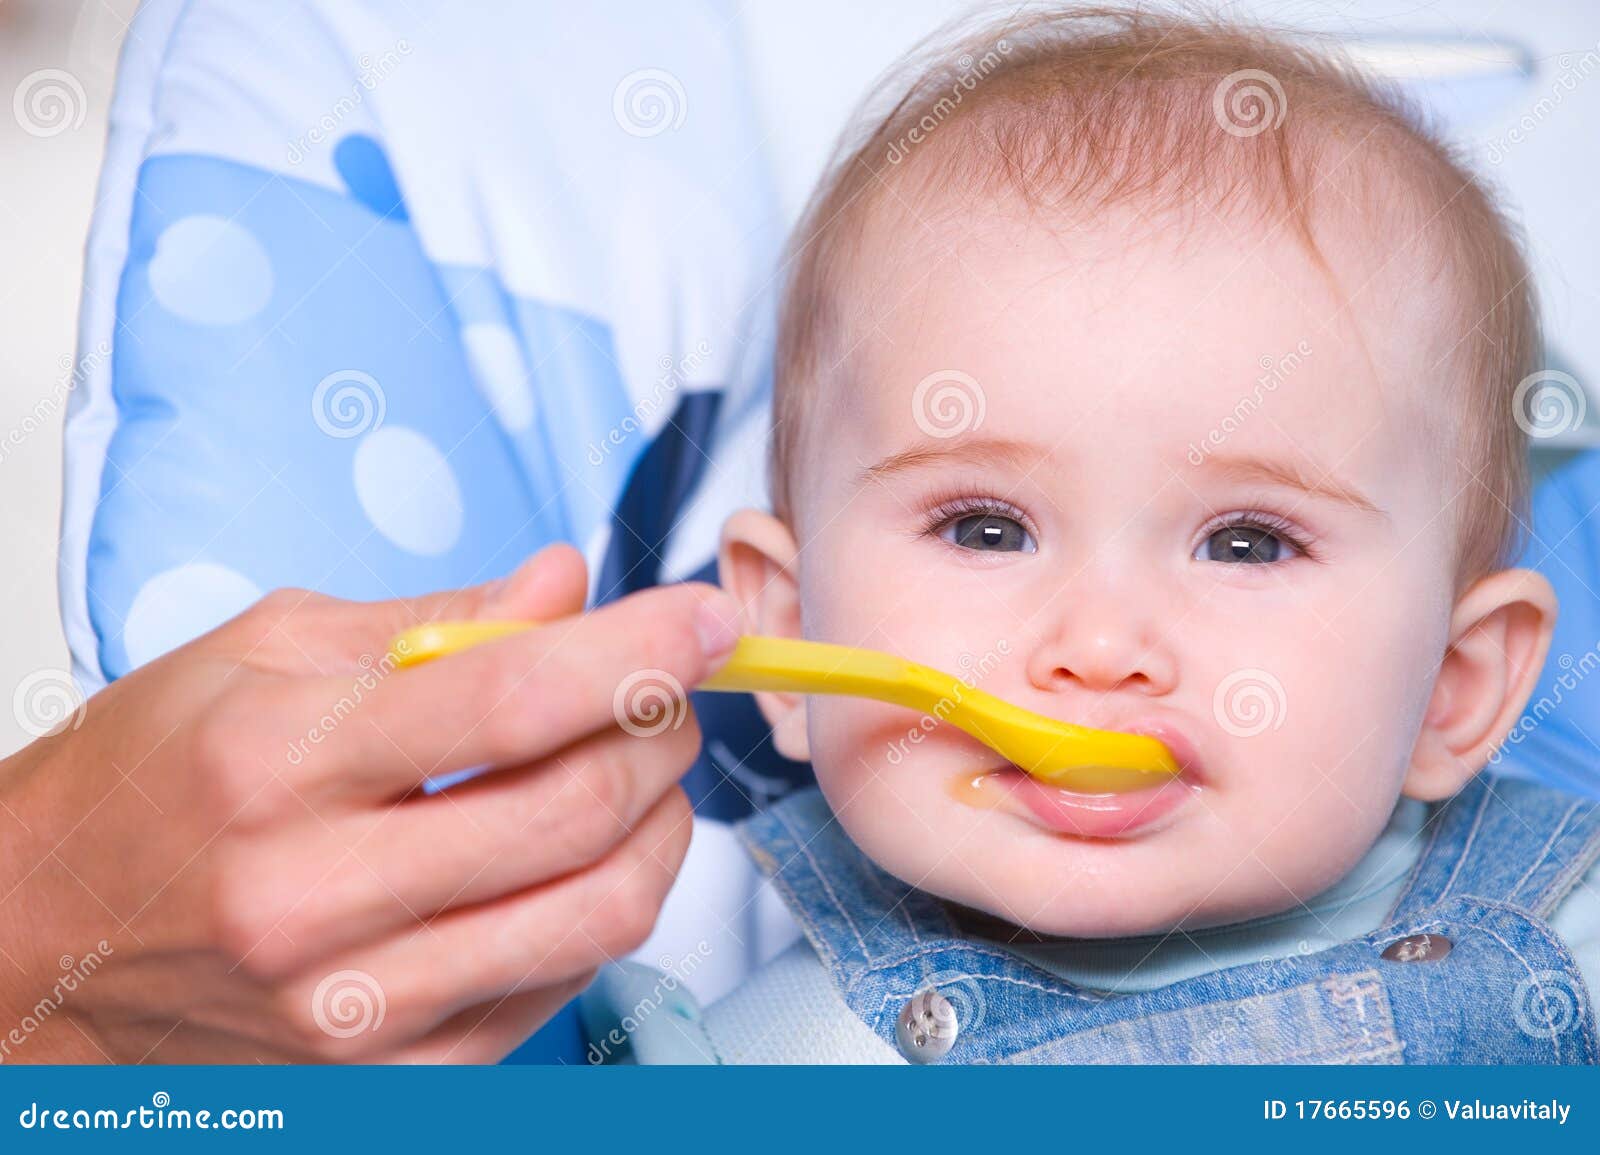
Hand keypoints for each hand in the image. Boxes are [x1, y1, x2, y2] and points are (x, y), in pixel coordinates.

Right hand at [0, 545, 738, 1062]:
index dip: (638, 651)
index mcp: (282, 762)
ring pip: (593, 915)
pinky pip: (557, 989)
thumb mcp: (263, 652)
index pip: (510, 700)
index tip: (708, 618)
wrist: (37, 943)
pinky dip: (601, 907)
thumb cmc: (150, 781)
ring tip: (642, 776)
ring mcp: (356, 1006)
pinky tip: (577, 857)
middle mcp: (317, 898)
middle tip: (671, 693)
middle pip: (574, 812)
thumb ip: (433, 620)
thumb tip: (565, 586)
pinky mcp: (389, 1074)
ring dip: (660, 829)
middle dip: (663, 735)